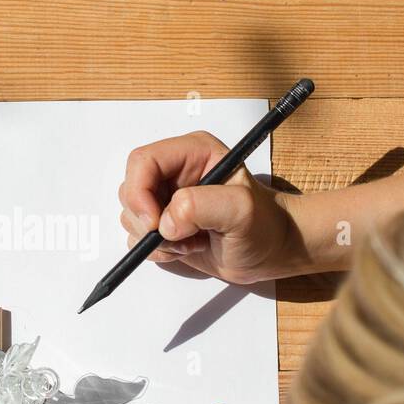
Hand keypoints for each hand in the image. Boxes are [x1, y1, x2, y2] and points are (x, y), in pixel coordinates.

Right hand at [118, 131, 309, 282]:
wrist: (272, 250)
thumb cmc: (265, 225)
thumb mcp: (241, 210)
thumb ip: (201, 206)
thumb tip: (166, 221)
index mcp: (192, 152)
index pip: (143, 161)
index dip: (139, 192)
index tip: (154, 222)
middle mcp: (175, 172)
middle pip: (131, 189)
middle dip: (149, 220)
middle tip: (180, 236)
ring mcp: (168, 199)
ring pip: (132, 216)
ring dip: (156, 239)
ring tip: (192, 242)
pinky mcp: (165, 224)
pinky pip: (138, 238)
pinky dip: (158, 251)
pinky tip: (187, 248)